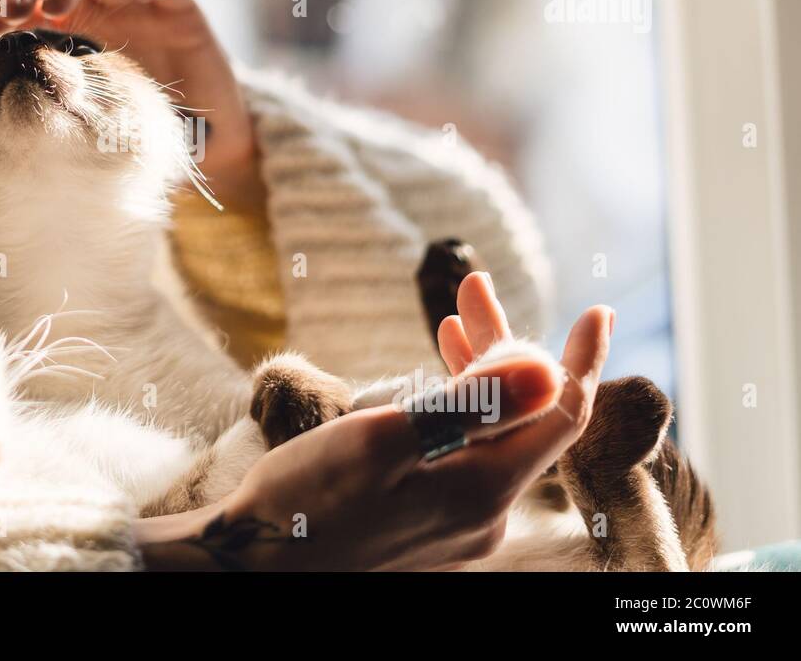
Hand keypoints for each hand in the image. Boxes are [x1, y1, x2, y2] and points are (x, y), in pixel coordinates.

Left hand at [0, 0, 262, 207]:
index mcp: (66, 25)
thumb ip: (52, 93)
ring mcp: (135, 0)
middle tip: (10, 11)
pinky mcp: (177, 6)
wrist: (201, 135)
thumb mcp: (86, 110)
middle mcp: (96, 4)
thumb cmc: (138, 121)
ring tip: (54, 8)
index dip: (2, 1)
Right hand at [137, 273, 612, 569]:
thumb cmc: (305, 501)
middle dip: (503, 349)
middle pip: (522, 420)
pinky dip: (458, 415)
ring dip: (476, 378)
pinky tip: (434, 386)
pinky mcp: (430, 528)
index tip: (597, 312)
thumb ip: (471, 407)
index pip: (561, 416)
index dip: (580, 360)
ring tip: (450, 323)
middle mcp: (485, 515)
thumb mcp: (382, 440)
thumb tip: (550, 372)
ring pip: (491, 438)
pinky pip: (466, 461)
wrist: (253, 564)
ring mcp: (459, 526)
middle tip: (473, 288)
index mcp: (482, 491)